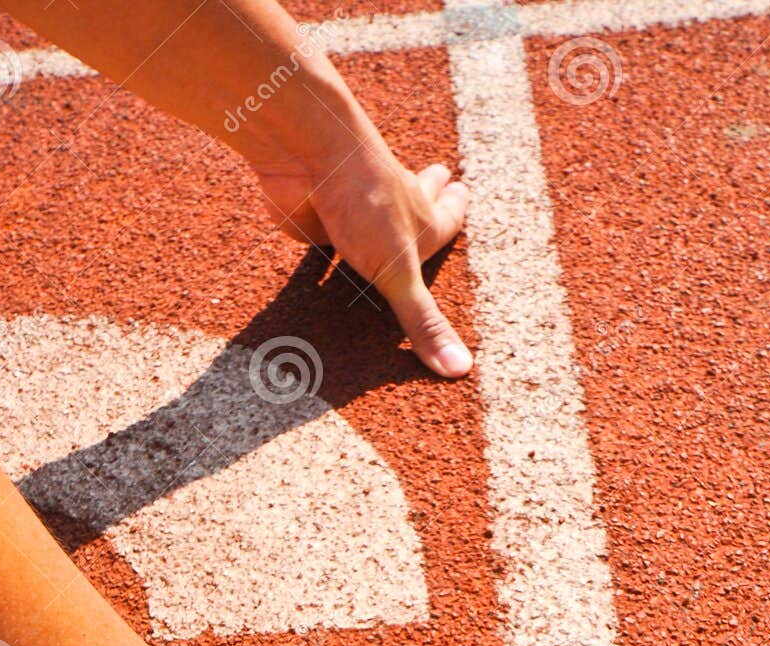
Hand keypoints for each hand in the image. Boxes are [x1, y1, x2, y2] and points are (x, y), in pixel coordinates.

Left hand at [255, 140, 472, 378]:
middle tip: (442, 180)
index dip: (456, 210)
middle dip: (429, 196)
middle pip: (416, 202)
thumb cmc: (363, 199)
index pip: (448, 218)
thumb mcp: (399, 271)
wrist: (305, 152)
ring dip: (380, 216)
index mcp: (419, 220)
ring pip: (371, 218)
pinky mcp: (315, 220)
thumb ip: (421, 321)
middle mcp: (389, 212)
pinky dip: (327, 242)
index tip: (464, 194)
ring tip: (387, 214)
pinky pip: (325, 237)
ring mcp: (352, 213)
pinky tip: (321, 245)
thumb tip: (460, 369)